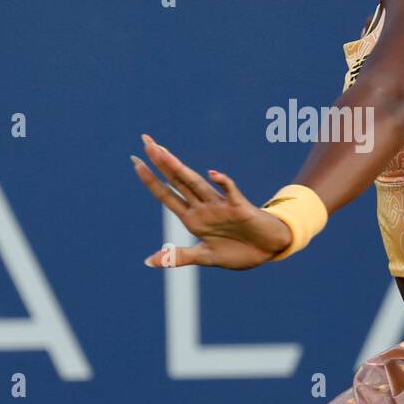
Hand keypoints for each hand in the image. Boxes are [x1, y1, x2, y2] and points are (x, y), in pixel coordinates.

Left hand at [131, 133, 292, 269]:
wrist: (268, 249)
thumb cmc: (238, 251)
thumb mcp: (205, 257)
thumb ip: (179, 257)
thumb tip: (148, 261)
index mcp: (192, 219)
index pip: (166, 195)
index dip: (150, 179)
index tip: (135, 161)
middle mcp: (203, 207)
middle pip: (178, 181)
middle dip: (161, 163)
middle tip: (146, 141)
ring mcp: (221, 206)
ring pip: (196, 183)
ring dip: (179, 168)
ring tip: (163, 152)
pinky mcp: (240, 208)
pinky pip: (231, 193)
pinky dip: (223, 184)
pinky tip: (213, 174)